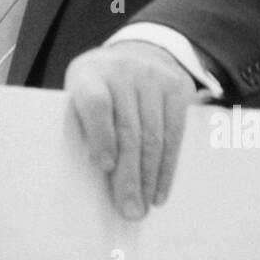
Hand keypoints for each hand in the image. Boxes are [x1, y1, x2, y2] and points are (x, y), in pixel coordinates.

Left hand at [65, 40, 209, 219]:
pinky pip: (175, 135)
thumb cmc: (100, 86)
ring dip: (149, 179)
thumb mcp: (81, 92)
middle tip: (128, 209)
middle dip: (129, 176)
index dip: (101, 135)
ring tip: (142, 207)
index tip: (104, 167)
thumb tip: (95, 174)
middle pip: (128, 130)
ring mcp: (153, 77)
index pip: (96, 103)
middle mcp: (122, 70)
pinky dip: (167, 168)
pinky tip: (160, 190)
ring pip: (153, 137)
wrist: (139, 50)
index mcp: (89, 73)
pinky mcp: (177, 88)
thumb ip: (83, 124)